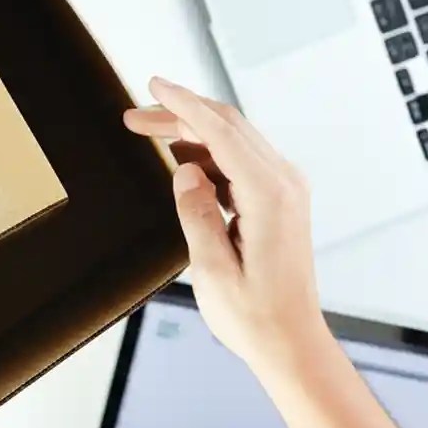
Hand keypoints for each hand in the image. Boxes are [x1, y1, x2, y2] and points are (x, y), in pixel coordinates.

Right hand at [124, 78, 326, 373]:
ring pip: (234, 140)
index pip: (221, 133)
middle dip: (180, 115)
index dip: (184, 105)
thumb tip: (185, 170)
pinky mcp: (280, 201)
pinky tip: (182, 162)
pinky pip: (242, 161)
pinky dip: (209, 154)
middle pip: (228, 127)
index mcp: (269, 197)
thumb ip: (196, 214)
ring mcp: (285, 190)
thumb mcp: (211, 271)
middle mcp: (283, 184)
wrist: (291, 342)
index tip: (155, 86)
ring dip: (193, 133)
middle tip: (135, 117)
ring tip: (150, 136)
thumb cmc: (256, 317)